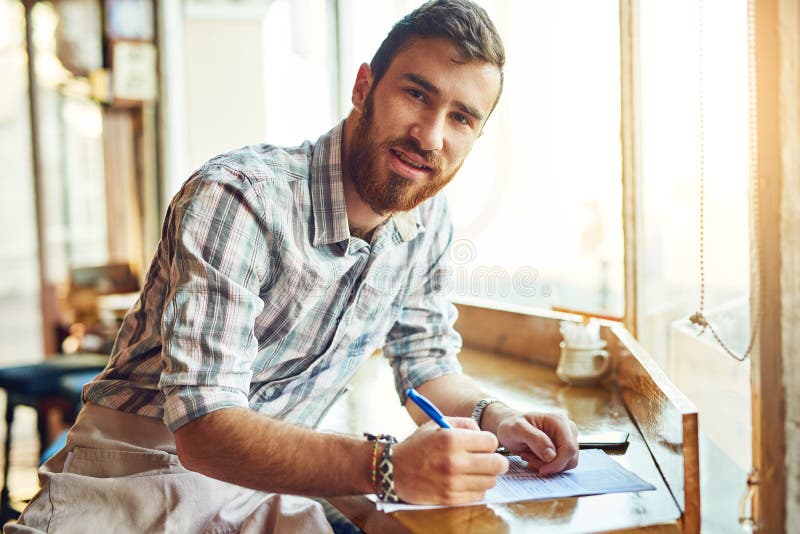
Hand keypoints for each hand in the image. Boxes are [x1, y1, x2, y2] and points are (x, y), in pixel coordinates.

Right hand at [392, 417, 508, 504]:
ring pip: (491, 481)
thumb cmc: (418, 445)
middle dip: (496, 460)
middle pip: (497, 464)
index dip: (489, 442)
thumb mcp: (437, 424)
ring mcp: (453, 482)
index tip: (483, 445)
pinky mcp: (450, 498)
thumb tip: (484, 433)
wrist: (393, 470)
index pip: (491, 442)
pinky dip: (476, 488)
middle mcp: (454, 461)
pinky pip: (479, 495)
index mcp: (451, 439)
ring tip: (475, 471)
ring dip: (486, 475)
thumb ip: (464, 424)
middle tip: (489, 460)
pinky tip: (465, 481)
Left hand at [493, 408, 578, 475]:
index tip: (541, 470)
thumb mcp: (517, 429)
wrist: (508, 426)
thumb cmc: (511, 425)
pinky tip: (533, 458)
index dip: (557, 463)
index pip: (569, 449)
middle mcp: (567, 430)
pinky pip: (561, 465)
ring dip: (547, 466)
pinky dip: (547, 466)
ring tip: (529, 457)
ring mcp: (566, 439)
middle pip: (570, 458)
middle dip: (550, 465)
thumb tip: (551, 455)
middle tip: (529, 460)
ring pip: (566, 464)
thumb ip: (534, 439)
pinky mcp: (562, 449)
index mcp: (559, 422)